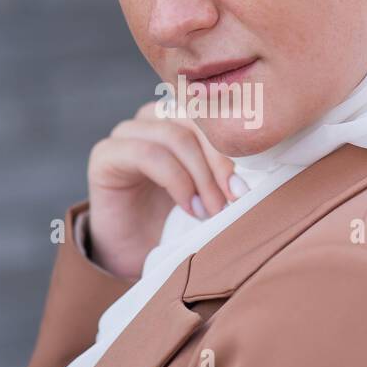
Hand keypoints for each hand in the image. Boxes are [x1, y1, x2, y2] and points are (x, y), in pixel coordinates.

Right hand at [85, 101, 242, 276]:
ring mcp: (127, 134)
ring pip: (175, 136)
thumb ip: (227, 174)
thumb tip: (260, 173)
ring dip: (200, 175)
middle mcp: (153, 119)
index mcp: (180, 120)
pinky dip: (176, 181)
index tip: (248, 184)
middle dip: (220, 160)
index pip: (213, 112)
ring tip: (213, 209)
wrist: (130, 253)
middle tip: (234, 197)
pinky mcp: (106, 154)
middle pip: (196, 120)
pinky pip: (147, 154)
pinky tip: (189, 207)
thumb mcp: (210, 193)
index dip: (235, 144)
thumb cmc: (174, 221)